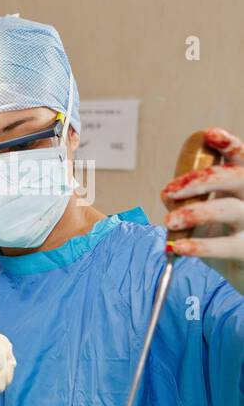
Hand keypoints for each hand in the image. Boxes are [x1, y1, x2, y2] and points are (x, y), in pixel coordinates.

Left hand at [163, 127, 243, 262]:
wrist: (242, 271)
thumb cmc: (224, 236)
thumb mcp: (206, 213)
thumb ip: (188, 199)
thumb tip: (168, 194)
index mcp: (242, 186)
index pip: (242, 158)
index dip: (229, 144)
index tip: (209, 134)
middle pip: (237, 177)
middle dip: (201, 180)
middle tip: (170, 191)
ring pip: (230, 209)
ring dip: (195, 212)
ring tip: (169, 221)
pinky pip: (226, 246)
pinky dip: (199, 246)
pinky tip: (177, 247)